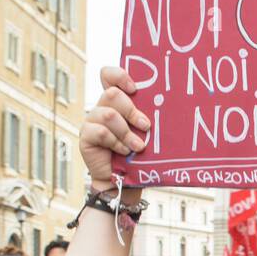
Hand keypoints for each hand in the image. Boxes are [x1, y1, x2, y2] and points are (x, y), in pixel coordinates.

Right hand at [80, 67, 150, 192]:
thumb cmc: (137, 154)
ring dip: (127, 132)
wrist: (125, 180)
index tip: (134, 88)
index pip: (108, 76)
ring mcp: (92, 121)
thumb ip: (146, 116)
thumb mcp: (145, 132)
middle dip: (132, 111)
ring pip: (109, 114)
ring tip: (139, 147)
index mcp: (115, 102)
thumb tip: (170, 105)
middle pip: (112, 94)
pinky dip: (117, 143)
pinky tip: (124, 152)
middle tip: (146, 126)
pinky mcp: (86, 136)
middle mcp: (102, 108)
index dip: (119, 75)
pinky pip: (102, 133)